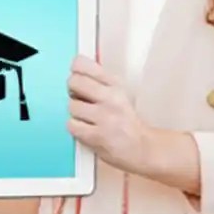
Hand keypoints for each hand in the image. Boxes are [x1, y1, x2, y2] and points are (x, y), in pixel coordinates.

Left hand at [66, 55, 156, 173]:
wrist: (142, 147)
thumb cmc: (127, 121)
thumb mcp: (120, 94)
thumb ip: (99, 83)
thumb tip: (74, 74)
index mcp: (115, 84)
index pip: (83, 65)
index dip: (76, 71)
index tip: (79, 78)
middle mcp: (110, 97)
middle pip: (74, 82)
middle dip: (72, 91)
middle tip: (80, 98)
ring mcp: (103, 117)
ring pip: (72, 106)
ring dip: (76, 113)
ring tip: (87, 118)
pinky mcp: (97, 136)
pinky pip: (72, 125)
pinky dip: (76, 128)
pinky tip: (87, 130)